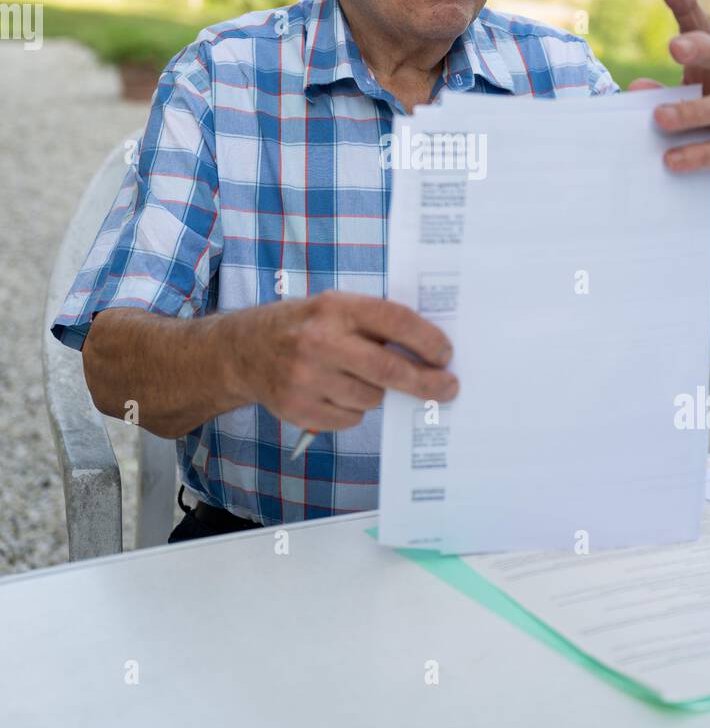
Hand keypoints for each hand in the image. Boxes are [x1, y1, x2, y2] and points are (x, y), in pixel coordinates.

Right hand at [225, 290, 457, 431]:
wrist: (243, 350)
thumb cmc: (304, 326)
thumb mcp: (334, 308)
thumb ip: (374, 323)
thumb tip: (429, 351)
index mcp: (334, 308)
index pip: (394, 321)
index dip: (427, 340)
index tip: (446, 355)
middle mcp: (319, 342)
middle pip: (388, 371)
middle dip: (426, 382)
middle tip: (447, 388)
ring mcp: (306, 378)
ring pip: (371, 398)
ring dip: (377, 392)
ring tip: (357, 377)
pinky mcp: (297, 408)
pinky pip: (350, 419)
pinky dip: (353, 409)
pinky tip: (336, 392)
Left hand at [628, 0, 709, 220]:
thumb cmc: (687, 146)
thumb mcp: (664, 121)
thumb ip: (651, 101)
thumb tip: (636, 85)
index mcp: (709, 72)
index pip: (701, 32)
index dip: (687, 7)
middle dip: (700, 48)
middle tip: (673, 47)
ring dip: (690, 111)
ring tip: (659, 119)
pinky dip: (698, 154)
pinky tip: (672, 160)